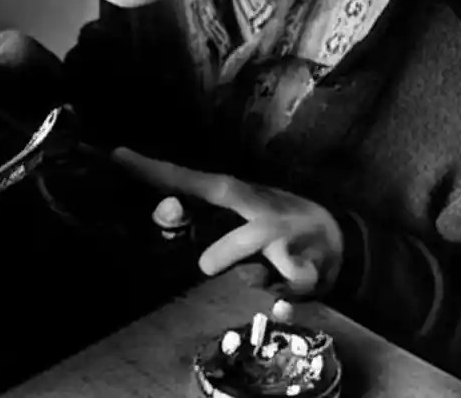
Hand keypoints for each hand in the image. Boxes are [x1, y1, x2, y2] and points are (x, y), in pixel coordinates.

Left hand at [119, 148, 343, 298]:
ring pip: (250, 240)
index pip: (192, 179)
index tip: (118, 156)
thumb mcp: (239, 218)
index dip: (157, 170)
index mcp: (239, 197)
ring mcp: (286, 237)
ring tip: (217, 269)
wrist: (343, 243)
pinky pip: (289, 287)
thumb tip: (162, 209)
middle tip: (165, 209)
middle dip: (188, 187)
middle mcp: (260, 209)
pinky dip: (282, 299)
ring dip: (228, 254)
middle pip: (222, 192)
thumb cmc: (275, 228)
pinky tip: (277, 305)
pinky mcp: (310, 270)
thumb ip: (199, 220)